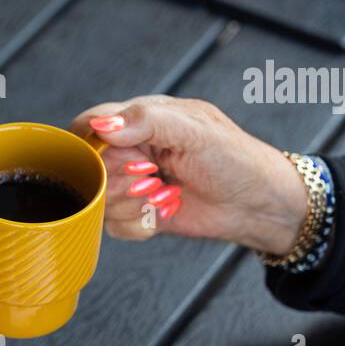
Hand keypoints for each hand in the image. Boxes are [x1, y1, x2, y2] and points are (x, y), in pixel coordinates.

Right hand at [69, 95, 308, 255]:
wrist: (256, 205)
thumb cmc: (234, 159)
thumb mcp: (195, 129)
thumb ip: (146, 120)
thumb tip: (102, 126)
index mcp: (137, 119)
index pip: (87, 126)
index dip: (96, 146)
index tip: (130, 156)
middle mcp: (128, 150)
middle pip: (88, 169)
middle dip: (121, 179)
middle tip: (153, 176)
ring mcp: (128, 183)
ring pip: (97, 200)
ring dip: (132, 204)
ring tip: (165, 194)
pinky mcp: (134, 213)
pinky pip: (112, 226)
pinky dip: (139, 224)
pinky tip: (165, 211)